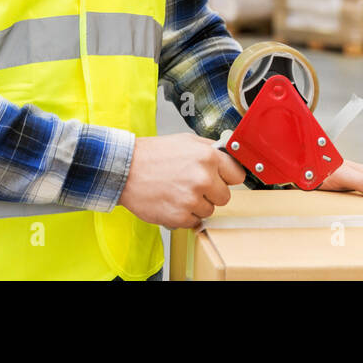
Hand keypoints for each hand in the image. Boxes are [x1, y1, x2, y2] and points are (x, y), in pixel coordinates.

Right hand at [117, 133, 247, 228]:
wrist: (125, 170)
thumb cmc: (152, 155)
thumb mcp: (186, 141)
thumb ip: (210, 149)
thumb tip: (228, 156)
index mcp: (207, 157)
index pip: (238, 175)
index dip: (227, 177)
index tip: (220, 178)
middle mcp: (203, 178)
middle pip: (225, 196)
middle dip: (211, 193)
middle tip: (193, 185)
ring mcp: (191, 199)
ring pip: (209, 210)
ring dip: (197, 205)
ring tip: (178, 192)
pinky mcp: (179, 217)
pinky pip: (193, 222)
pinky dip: (184, 215)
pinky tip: (171, 201)